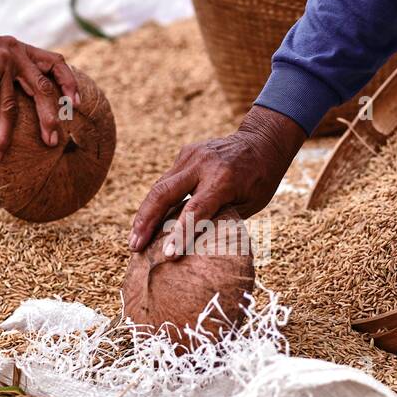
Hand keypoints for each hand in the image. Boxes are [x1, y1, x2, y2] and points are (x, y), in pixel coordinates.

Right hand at [0, 35, 78, 162]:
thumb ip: (16, 81)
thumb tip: (35, 108)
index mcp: (22, 50)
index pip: (55, 62)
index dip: (69, 83)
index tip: (76, 105)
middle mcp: (15, 52)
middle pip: (41, 89)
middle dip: (48, 117)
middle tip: (52, 141)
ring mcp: (1, 62)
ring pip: (10, 106)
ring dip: (5, 134)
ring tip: (0, 155)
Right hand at [129, 105, 305, 257]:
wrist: (261, 141)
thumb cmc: (260, 180)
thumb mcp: (249, 204)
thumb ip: (222, 218)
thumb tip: (194, 242)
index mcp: (223, 179)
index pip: (195, 210)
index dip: (180, 234)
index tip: (168, 255)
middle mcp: (203, 164)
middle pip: (163, 194)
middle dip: (146, 222)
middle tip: (134, 247)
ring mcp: (191, 155)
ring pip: (159, 187)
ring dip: (144, 215)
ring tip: (134, 240)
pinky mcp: (184, 154)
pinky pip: (166, 181)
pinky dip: (155, 202)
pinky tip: (146, 222)